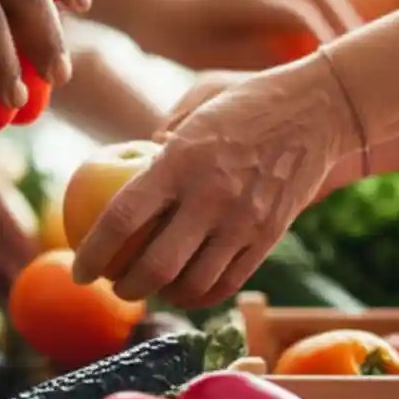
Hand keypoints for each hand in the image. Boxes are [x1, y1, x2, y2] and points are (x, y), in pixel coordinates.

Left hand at [71, 54, 362, 308]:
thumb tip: (129, 170)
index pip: (122, 218)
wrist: (319, 110)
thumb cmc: (247, 103)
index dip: (92, 252)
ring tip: (149, 289)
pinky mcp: (269, 237)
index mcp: (181, 161)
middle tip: (113, 285)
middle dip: (124, 287)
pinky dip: (200, 296)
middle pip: (155, 266)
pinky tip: (186, 291)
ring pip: (192, 284)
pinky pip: (228, 283)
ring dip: (162, 296)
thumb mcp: (196, 106)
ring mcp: (243, 222)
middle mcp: (210, 197)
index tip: (79, 270)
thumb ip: (162, 140)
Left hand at [136, 0, 362, 70]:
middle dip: (342, 25)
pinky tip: (338, 41)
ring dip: (340, 17)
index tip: (336, 69)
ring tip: (356, 52)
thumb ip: (248, 56)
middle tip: (362, 61)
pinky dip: (329, 14)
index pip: (297, 14)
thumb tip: (289, 65)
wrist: (158, 6)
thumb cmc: (176, 37)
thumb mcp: (206, 55)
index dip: (321, 39)